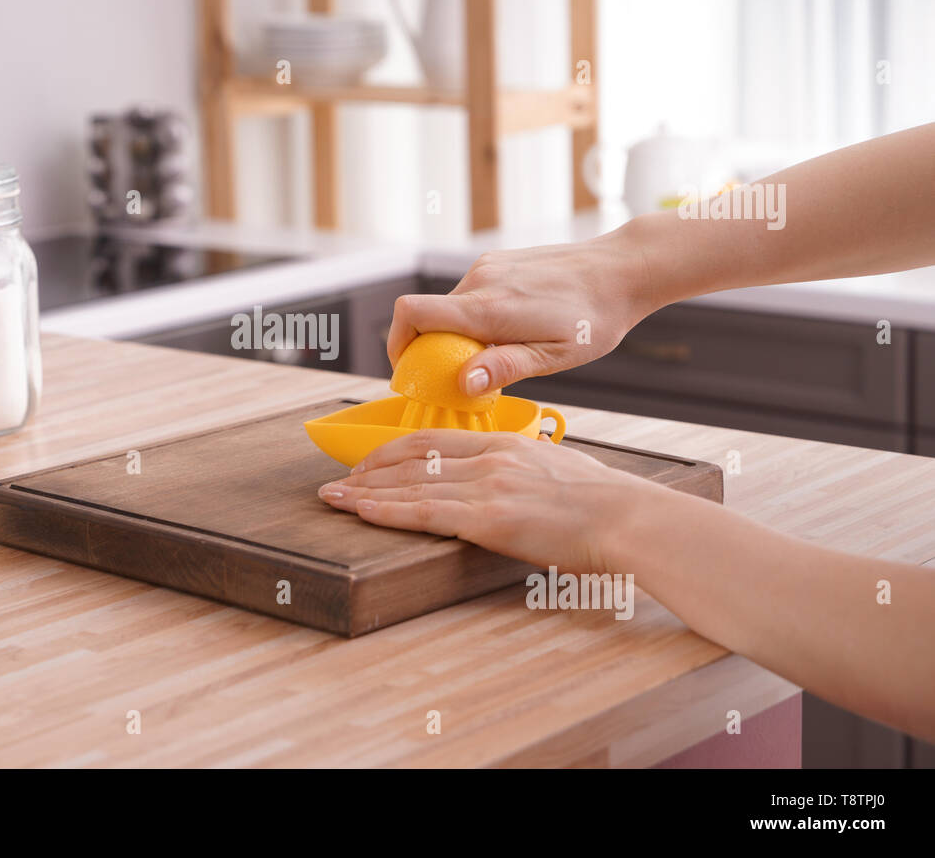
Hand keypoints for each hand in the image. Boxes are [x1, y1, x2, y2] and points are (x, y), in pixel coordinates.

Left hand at [317, 428, 661, 574]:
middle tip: (337, 480)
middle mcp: (489, 459)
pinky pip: (424, 513)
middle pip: (411, 459)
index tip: (367, 463)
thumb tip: (510, 482)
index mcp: (504, 444)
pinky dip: (387, 512)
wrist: (628, 518)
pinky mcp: (489, 518)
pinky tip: (362, 512)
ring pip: (410, 485)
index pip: (432, 440)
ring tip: (333, 499)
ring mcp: (486, 486)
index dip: (392, 451)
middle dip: (368, 471)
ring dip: (365, 493)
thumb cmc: (605, 502)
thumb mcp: (556, 470)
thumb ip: (522, 471)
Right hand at [387, 231, 656, 395]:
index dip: (396, 344)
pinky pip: (469, 295)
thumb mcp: (555, 356)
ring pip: (449, 307)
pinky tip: (511, 330)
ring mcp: (488, 267)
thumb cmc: (595, 317)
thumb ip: (505, 368)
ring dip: (457, 334)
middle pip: (426, 317)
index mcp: (489, 307)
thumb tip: (463, 382)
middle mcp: (480, 280)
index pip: (412, 314)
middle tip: (462, 377)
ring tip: (499, 353)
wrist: (623, 270)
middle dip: (432, 349)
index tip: (408, 372)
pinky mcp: (497, 262)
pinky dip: (473, 318)